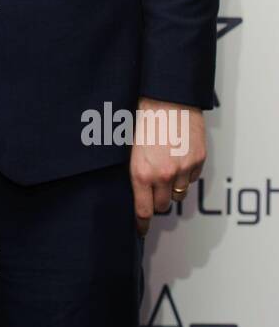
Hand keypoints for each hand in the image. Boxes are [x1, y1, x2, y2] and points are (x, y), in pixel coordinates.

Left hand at [130, 97, 205, 237]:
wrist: (166, 97)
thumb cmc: (142, 117)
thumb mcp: (129, 148)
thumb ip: (134, 171)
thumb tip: (135, 192)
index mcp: (141, 172)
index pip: (142, 210)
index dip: (141, 224)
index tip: (141, 230)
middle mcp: (163, 175)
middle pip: (162, 205)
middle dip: (156, 201)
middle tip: (152, 191)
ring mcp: (183, 168)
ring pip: (178, 194)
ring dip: (172, 188)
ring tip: (166, 171)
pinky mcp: (198, 160)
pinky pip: (192, 178)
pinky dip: (186, 174)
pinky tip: (177, 158)